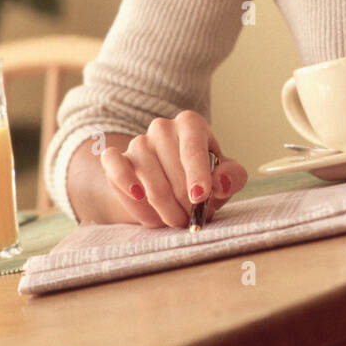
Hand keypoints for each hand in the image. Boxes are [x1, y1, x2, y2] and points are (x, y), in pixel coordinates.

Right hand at [99, 110, 246, 227]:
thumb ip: (230, 177)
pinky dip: (125, 183)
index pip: (193, 147)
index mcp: (191, 125)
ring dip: (162, 206)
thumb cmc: (200, 179)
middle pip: (171, 168)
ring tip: (174, 220)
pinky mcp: (114, 158)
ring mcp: (138, 142)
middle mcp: (162, 128)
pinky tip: (138, 196)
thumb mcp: (223, 179)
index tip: (200, 197)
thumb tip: (220, 182)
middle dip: (183, 201)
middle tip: (190, 220)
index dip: (197, 173)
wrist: (168, 186)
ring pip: (147, 175)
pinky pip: (115, 167)